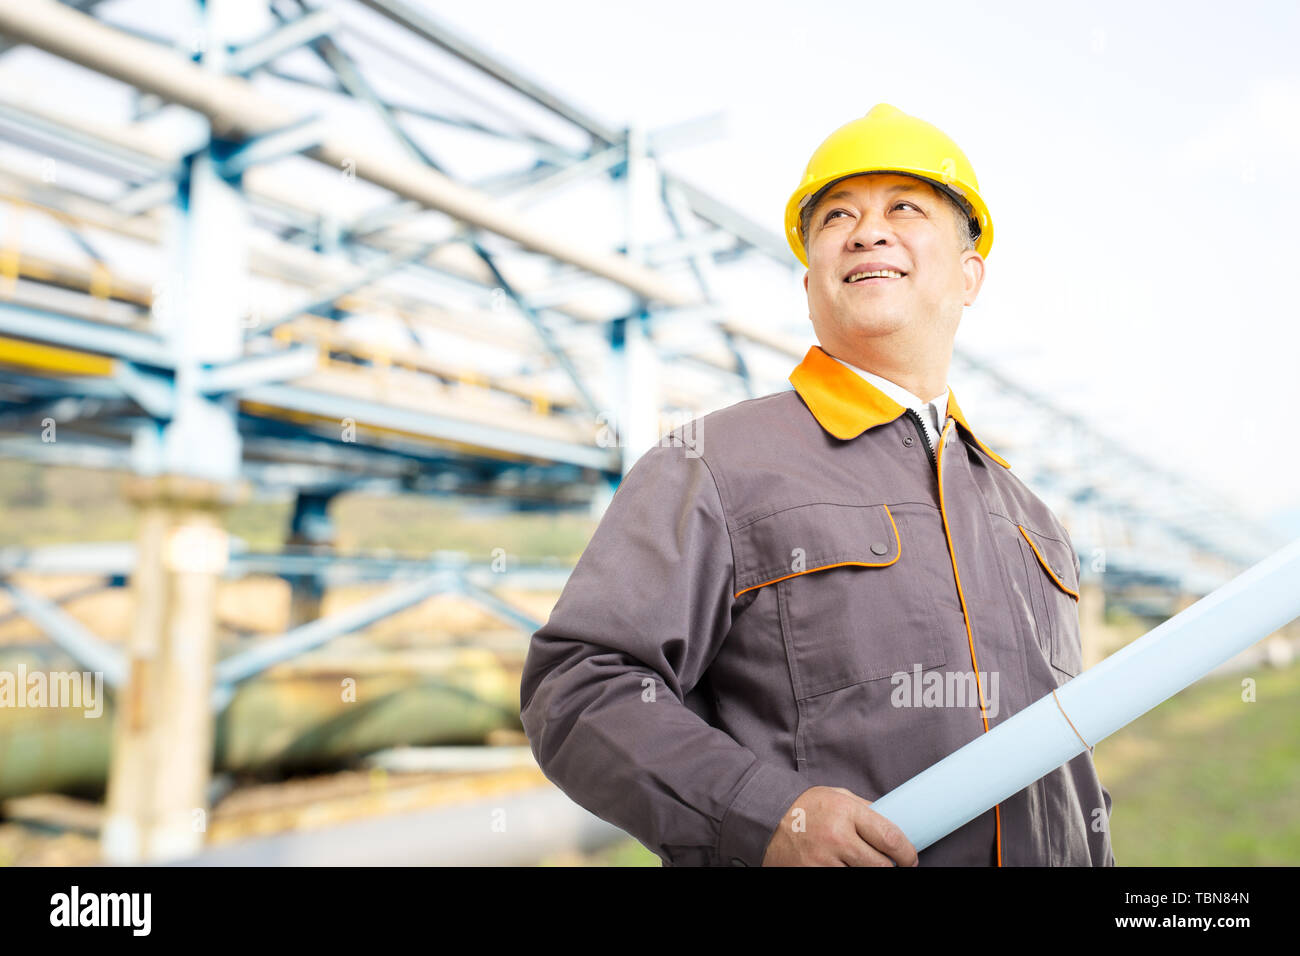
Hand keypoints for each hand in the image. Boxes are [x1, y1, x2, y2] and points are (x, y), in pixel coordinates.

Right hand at [761, 786, 918, 866]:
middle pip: (881, 866)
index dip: (907, 853)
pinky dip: (846, 875)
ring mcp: (823, 859)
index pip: (890, 838)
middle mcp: (836, 836)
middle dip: (891, 868)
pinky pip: (841, 881)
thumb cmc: (806, 807)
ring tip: (861, 864)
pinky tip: (844, 867)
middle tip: (892, 866)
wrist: (766, 819)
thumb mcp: (837, 796)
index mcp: (846, 811)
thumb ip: (864, 809)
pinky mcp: (812, 873)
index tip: (910, 858)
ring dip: (867, 872)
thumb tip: (893, 822)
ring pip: (863, 877)